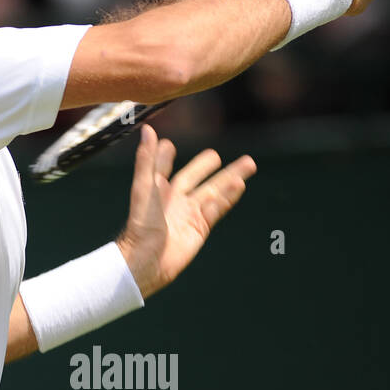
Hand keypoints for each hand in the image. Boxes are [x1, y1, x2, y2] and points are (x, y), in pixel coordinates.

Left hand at [115, 124, 256, 298]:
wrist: (146, 259)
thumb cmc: (141, 224)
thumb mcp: (144, 187)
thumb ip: (148, 160)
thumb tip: (148, 129)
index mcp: (157, 189)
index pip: (163, 168)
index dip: (164, 158)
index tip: (168, 144)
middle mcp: (174, 201)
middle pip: (195, 178)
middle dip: (206, 167)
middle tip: (216, 155)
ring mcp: (188, 215)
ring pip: (213, 191)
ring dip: (229, 178)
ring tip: (248, 164)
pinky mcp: (200, 229)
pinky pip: (217, 209)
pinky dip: (228, 197)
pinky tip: (240, 184)